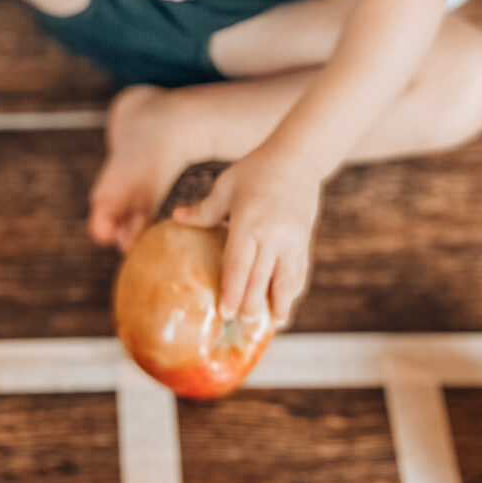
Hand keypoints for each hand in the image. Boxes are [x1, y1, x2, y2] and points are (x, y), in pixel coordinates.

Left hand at [171, 149, 320, 327]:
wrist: (298, 159)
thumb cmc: (256, 171)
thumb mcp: (227, 186)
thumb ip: (204, 210)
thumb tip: (176, 218)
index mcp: (248, 223)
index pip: (239, 265)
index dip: (232, 290)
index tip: (225, 312)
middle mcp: (273, 235)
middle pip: (262, 278)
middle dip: (252, 303)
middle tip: (242, 322)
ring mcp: (293, 240)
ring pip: (286, 279)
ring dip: (280, 302)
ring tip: (275, 323)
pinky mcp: (305, 240)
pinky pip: (300, 271)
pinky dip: (294, 289)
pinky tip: (288, 303)